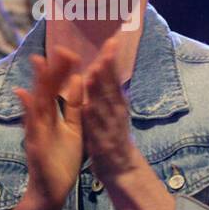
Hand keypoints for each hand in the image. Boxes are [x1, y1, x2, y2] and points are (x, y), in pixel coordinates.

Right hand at [13, 46, 83, 209]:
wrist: (51, 192)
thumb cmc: (61, 162)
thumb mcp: (72, 129)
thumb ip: (72, 107)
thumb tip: (76, 80)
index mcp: (52, 116)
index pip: (57, 88)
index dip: (62, 70)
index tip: (69, 51)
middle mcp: (41, 120)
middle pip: (46, 90)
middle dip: (53, 70)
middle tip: (60, 49)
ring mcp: (35, 131)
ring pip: (37, 102)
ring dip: (39, 83)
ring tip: (41, 62)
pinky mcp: (34, 144)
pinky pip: (31, 124)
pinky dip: (28, 109)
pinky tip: (25, 95)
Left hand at [81, 36, 142, 183]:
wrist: (122, 169)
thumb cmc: (113, 135)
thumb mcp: (111, 110)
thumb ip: (106, 91)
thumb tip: (104, 68)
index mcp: (117, 103)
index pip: (114, 77)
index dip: (112, 60)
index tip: (112, 40)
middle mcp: (116, 112)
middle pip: (111, 87)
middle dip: (109, 69)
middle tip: (108, 49)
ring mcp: (110, 128)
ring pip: (104, 106)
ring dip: (99, 90)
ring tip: (94, 72)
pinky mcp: (103, 144)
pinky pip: (96, 129)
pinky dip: (92, 118)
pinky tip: (87, 108)